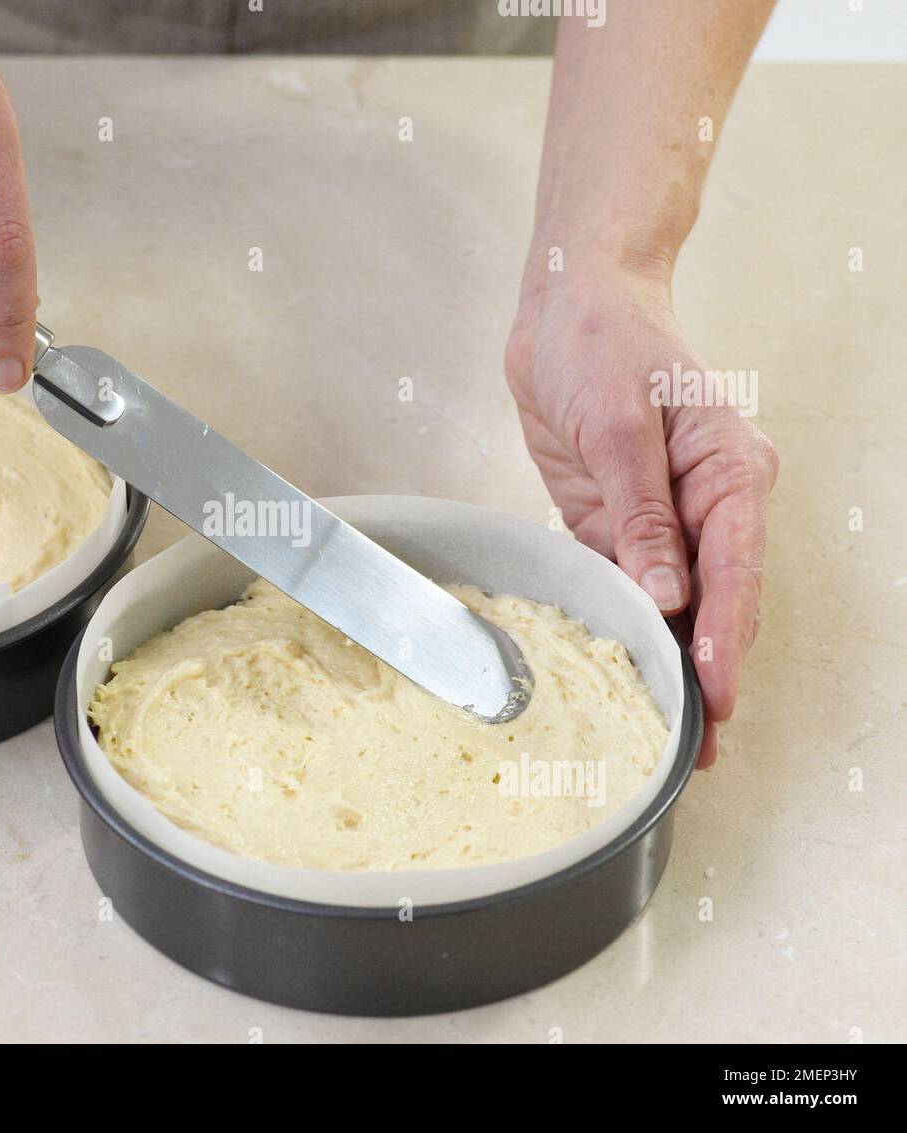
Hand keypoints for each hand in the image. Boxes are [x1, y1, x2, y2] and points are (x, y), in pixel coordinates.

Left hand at [505, 265, 778, 767]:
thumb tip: (665, 595)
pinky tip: (618, 678)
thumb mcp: (617, 424)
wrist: (568, 306)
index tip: (715, 699)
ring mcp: (665, 519)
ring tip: (661, 735)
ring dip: (666, 664)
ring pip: (675, 606)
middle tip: (693, 751)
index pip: (735, 572)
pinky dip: (625, 631)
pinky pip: (627, 587)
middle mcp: (708, 504)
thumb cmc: (603, 342)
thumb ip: (640, 513)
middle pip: (715, 603)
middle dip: (705, 673)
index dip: (725, 641)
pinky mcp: (619, 525)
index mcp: (730, 473)